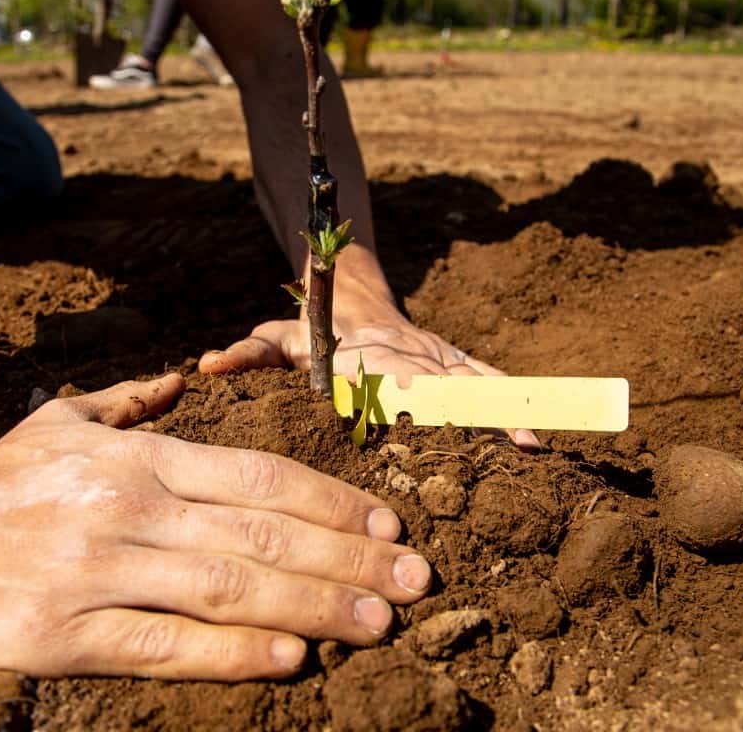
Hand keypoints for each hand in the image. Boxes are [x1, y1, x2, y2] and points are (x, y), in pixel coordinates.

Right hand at [0, 375, 431, 679]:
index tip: (390, 525)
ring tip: (376, 622)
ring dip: (314, 605)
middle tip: (415, 580)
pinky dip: (232, 652)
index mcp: (138, 456)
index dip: (333, 501)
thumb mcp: (61, 419)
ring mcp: (96, 568)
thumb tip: (182, 378)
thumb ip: (130, 400)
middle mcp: (129, 506)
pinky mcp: (62, 632)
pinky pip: (163, 645)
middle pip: (262, 534)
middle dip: (349, 558)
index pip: (258, 475)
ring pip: (228, 587)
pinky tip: (289, 657)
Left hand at [200, 259, 541, 448]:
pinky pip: (487, 382)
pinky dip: (512, 403)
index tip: (432, 416)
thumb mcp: (278, 338)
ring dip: (501, 413)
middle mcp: (408, 357)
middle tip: (509, 444)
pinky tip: (538, 436)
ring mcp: (436, 359)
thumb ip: (249, 354)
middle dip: (474, 413)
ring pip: (473, 385)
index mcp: (368, 357)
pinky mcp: (454, 363)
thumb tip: (204, 366)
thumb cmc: (310, 331)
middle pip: (444, 386)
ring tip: (533, 445)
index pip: (393, 381)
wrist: (354, 299)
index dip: (409, 398)